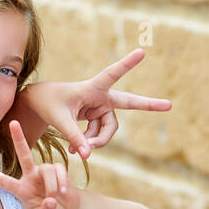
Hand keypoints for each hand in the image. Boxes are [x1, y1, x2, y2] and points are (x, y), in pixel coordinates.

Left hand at [0, 120, 80, 208]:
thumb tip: (50, 201)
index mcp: (21, 189)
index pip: (4, 181)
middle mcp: (30, 176)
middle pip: (23, 155)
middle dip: (19, 138)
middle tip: (13, 122)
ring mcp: (44, 171)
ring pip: (47, 170)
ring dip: (52, 187)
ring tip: (56, 198)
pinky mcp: (58, 169)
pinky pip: (59, 171)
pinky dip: (62, 183)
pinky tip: (65, 193)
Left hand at [30, 49, 170, 158]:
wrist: (39, 104)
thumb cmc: (48, 104)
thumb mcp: (59, 120)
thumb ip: (74, 137)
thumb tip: (89, 155)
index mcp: (91, 87)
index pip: (112, 74)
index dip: (126, 64)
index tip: (141, 52)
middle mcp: (100, 96)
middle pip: (128, 103)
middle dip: (147, 105)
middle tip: (169, 105)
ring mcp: (100, 107)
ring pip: (108, 129)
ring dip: (96, 141)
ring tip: (79, 150)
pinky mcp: (97, 117)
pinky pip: (100, 135)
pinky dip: (90, 143)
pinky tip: (78, 149)